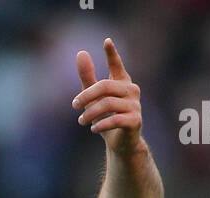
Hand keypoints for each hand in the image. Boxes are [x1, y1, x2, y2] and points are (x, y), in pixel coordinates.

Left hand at [72, 37, 143, 156]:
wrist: (122, 144)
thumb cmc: (107, 118)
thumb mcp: (94, 98)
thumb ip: (88, 78)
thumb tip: (81, 52)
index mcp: (122, 82)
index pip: (117, 65)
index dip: (112, 54)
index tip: (106, 41)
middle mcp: (132, 90)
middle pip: (105, 86)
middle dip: (87, 96)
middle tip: (74, 105)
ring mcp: (135, 105)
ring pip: (108, 104)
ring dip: (91, 113)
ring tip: (81, 121)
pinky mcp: (135, 121)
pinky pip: (116, 120)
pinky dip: (101, 124)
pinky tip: (93, 129)